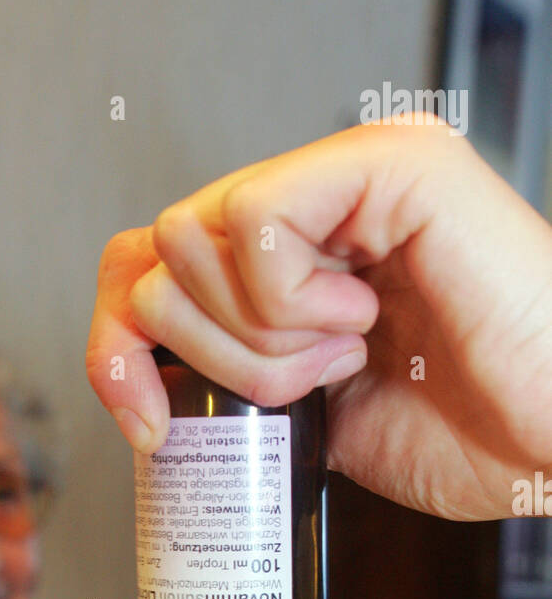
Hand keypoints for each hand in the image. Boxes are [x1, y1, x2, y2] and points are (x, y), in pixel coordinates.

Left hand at [86, 117, 551, 519]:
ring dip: (254, 334)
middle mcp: (315, 208)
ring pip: (187, 236)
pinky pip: (257, 220)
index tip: (147, 425)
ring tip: (343, 353)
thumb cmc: (478, 431)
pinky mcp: (387, 168)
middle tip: (304, 383)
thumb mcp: (317, 423)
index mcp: (297, 261)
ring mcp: (348, 178)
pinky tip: (360, 320)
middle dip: (206, 354)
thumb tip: (157, 388)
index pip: (149, 270)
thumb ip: (242, 384)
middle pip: (152, 253)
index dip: (120, 349)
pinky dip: (288, 300)